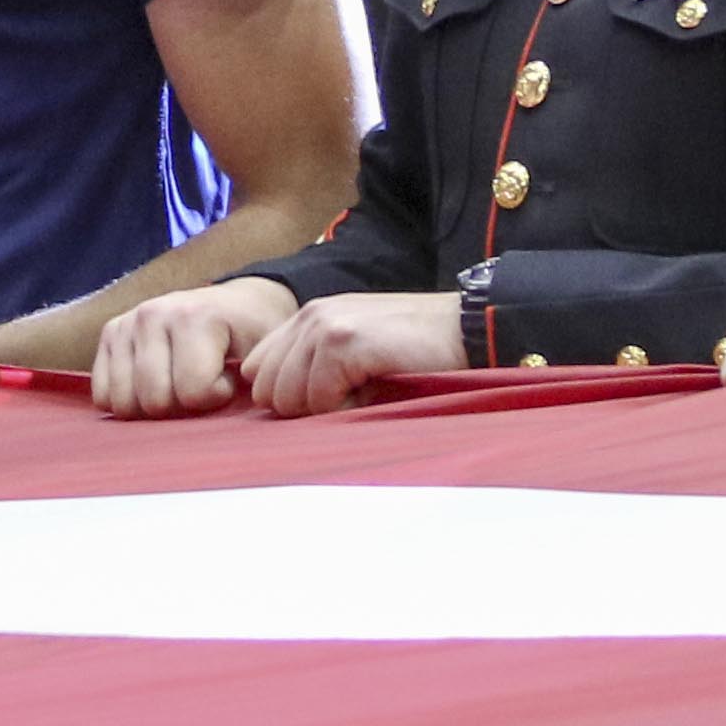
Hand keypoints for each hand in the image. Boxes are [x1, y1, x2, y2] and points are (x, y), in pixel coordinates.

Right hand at [93, 276, 289, 417]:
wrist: (238, 303)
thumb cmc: (254, 336)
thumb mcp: (266, 355)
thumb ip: (257, 381)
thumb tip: (242, 409)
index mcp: (196, 316)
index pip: (193, 392)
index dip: (216, 397)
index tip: (228, 378)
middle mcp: (154, 314)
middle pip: (154, 402)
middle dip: (182, 406)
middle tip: (202, 383)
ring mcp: (127, 322)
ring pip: (124, 403)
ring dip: (155, 405)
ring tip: (180, 381)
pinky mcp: (110, 333)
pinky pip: (104, 395)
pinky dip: (129, 401)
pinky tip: (158, 381)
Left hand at [245, 289, 471, 415]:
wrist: (468, 331)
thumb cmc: (418, 352)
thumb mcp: (358, 351)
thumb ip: (315, 367)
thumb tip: (279, 407)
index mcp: (308, 317)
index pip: (257, 369)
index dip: (288, 395)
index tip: (329, 398)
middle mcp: (310, 316)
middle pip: (267, 390)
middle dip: (304, 406)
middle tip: (352, 394)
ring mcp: (323, 326)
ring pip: (288, 399)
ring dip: (326, 408)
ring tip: (366, 390)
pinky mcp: (342, 342)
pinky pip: (318, 401)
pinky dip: (346, 409)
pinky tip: (376, 390)